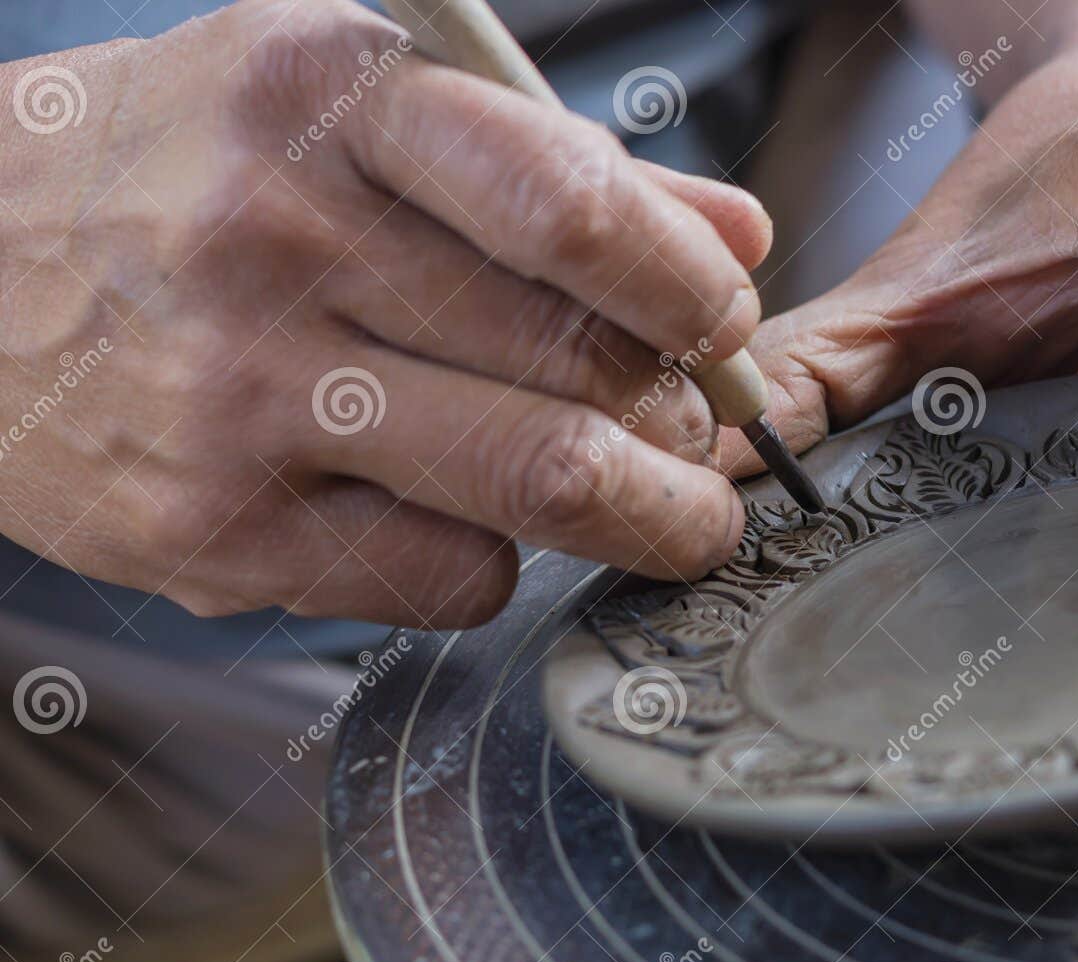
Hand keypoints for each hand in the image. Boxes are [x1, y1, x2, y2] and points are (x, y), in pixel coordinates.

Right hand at [0, 0, 769, 625]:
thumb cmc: (182, 179)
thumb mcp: (346, 111)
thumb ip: (550, 168)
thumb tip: (736, 237)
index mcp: (324, 106)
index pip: (570, 208)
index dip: (688, 288)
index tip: (721, 324)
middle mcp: (274, 246)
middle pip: (579, 367)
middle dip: (689, 420)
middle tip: (702, 431)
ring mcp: (237, 401)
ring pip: (539, 486)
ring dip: (654, 516)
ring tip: (676, 511)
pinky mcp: (214, 535)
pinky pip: (450, 580)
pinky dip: (507, 564)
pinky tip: (486, 528)